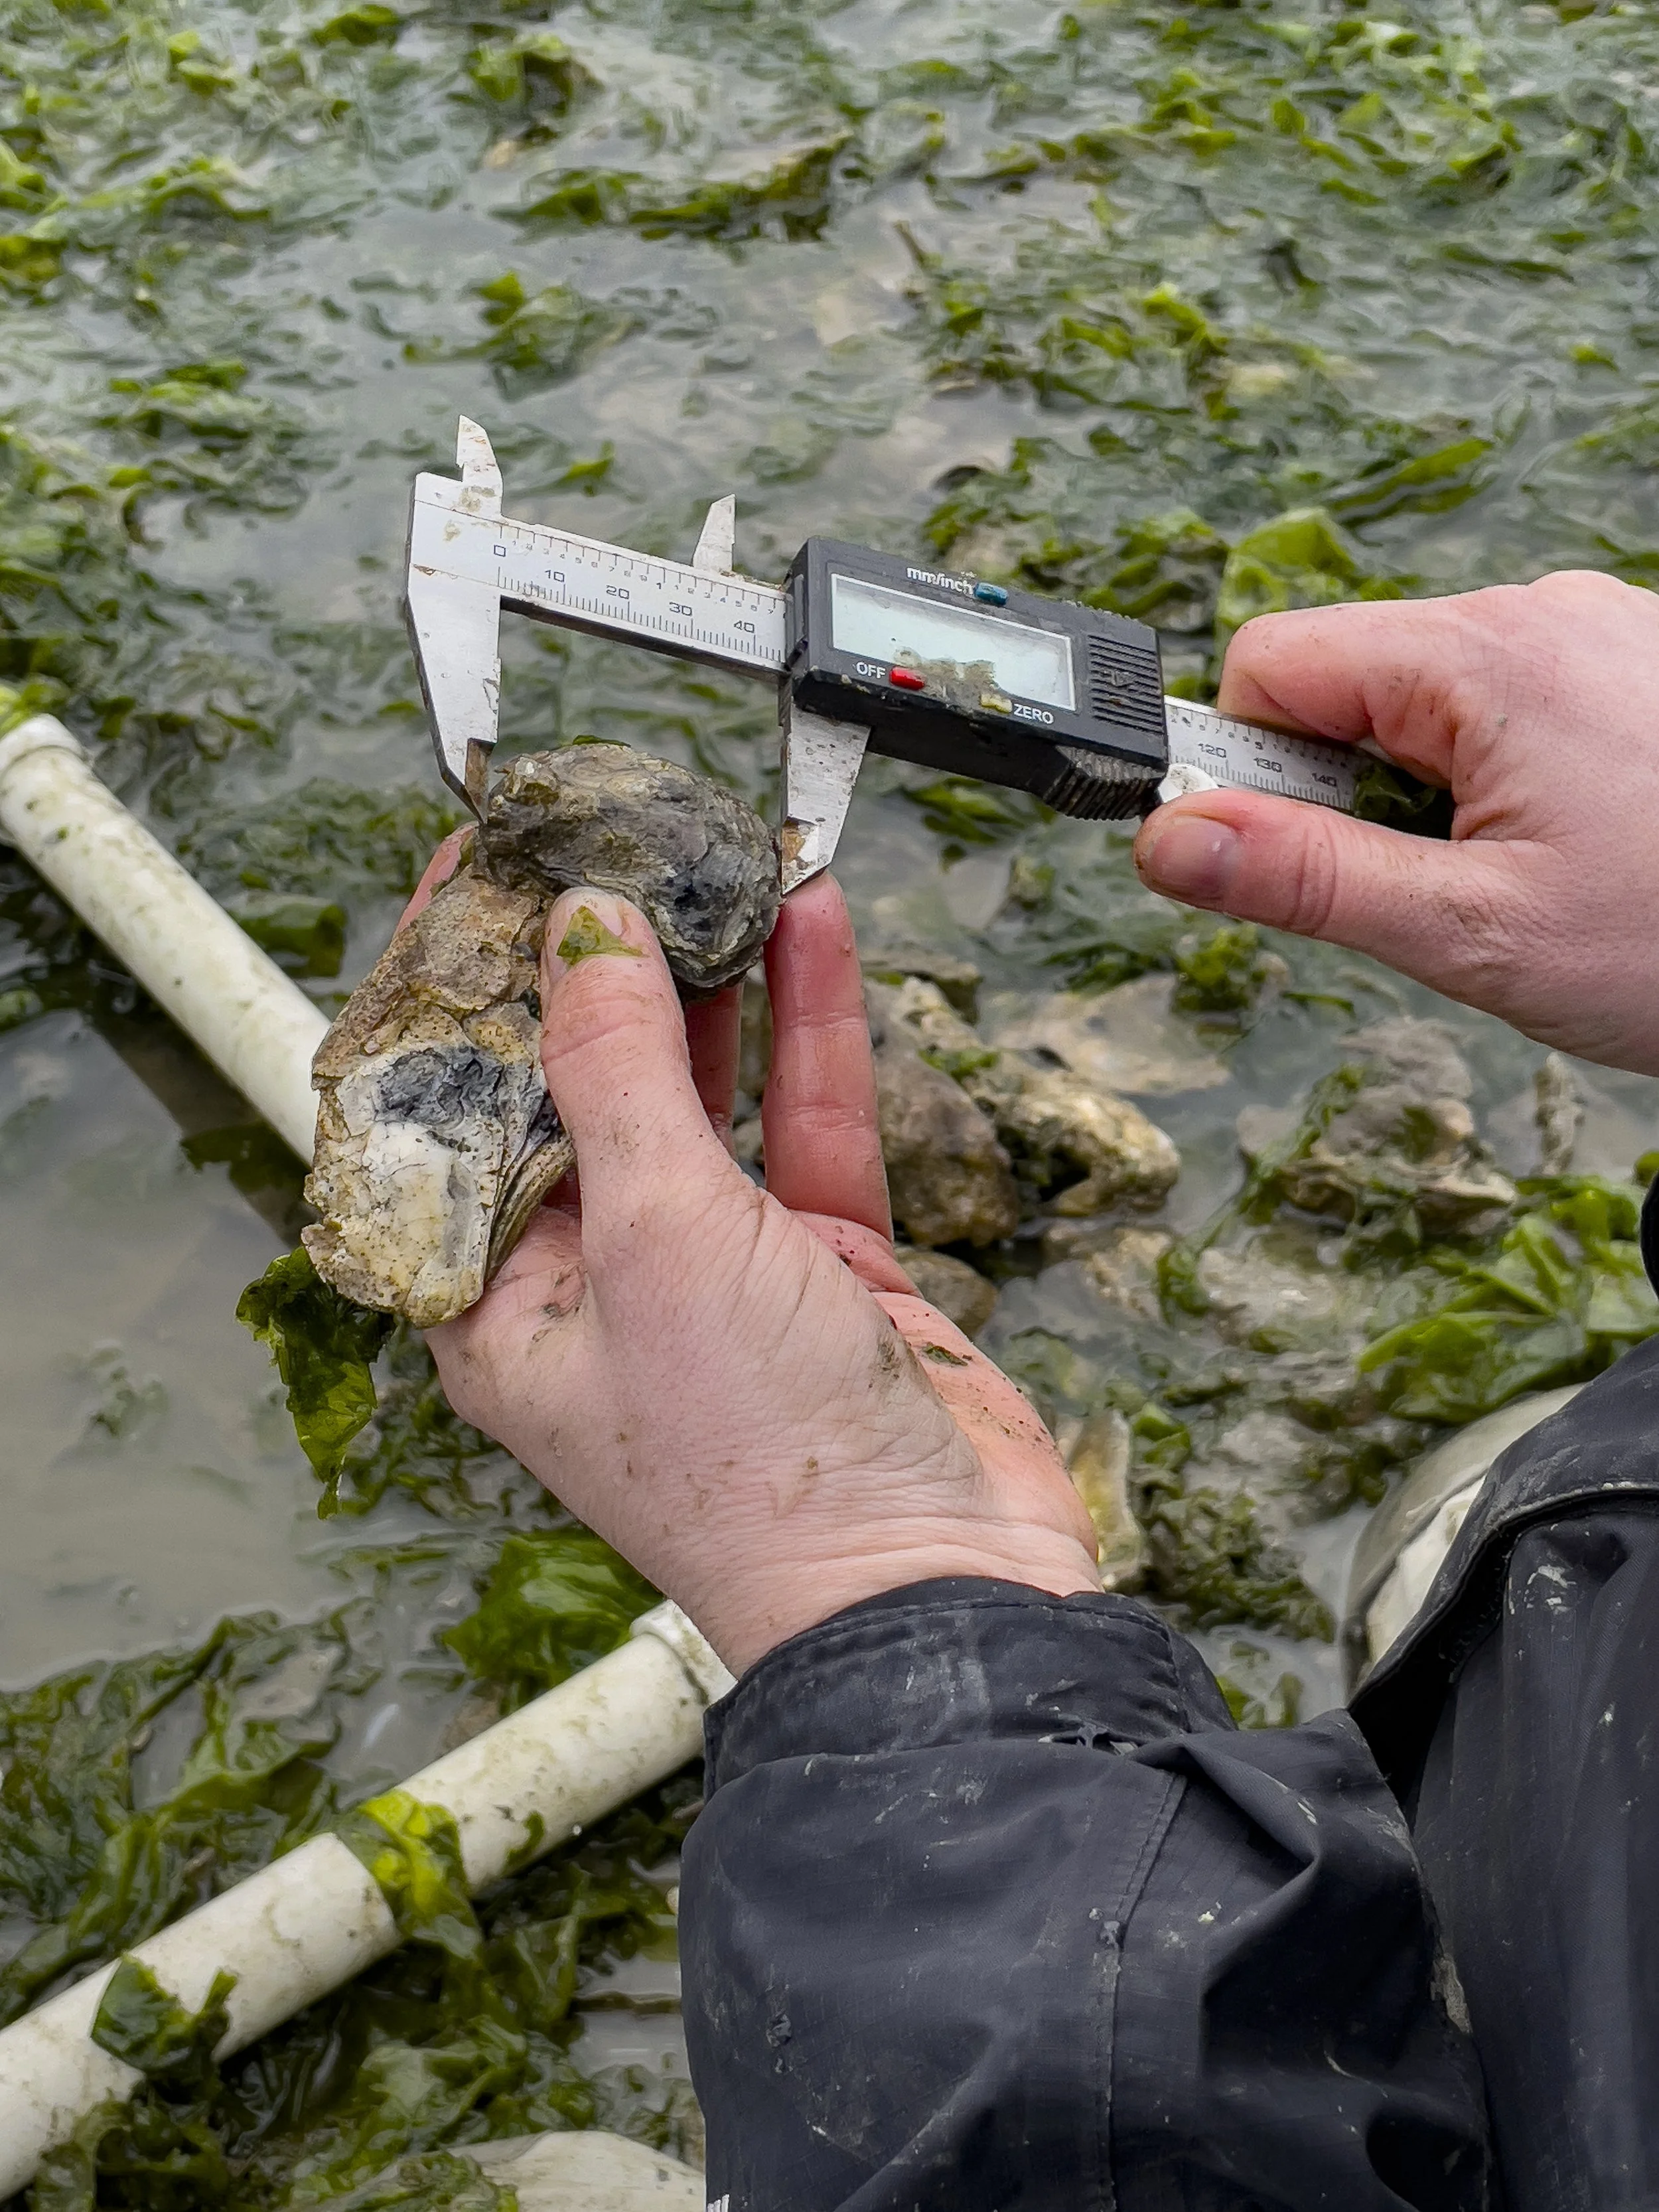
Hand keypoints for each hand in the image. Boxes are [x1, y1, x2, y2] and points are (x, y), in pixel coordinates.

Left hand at [422, 869, 1098, 1675]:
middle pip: (576, 1088)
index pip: (449, 1116)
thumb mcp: (661, 1241)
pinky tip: (812, 928)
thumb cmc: (761, 1465)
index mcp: (497, 1304)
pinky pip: (801, 1124)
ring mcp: (712, 1272)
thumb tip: (578, 932)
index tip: (476, 870)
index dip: (455, 991)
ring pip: (698, 1090)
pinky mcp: (817, 1267)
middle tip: (608, 836)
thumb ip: (619, 1074)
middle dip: (595, 965)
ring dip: (711, 978)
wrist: (937, 1591)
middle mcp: (593, 1282)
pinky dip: (809, 1030)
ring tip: (713, 859)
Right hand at [1133, 570, 1658, 1074]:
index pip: (1273, 663)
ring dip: (1425, 791)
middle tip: (1424, 888)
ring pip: (1425, 700)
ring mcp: (1592, 634)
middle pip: (1348, 679)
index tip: (1282, 859)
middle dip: (1345, 788)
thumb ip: (1307, 879)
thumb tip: (1170, 839)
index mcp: (1486, 656)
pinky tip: (1564, 846)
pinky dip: (1497, 778)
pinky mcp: (1628, 668)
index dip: (1246, 769)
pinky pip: (1506, 706)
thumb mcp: (1473, 931)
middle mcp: (1537, 614)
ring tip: (1513, 874)